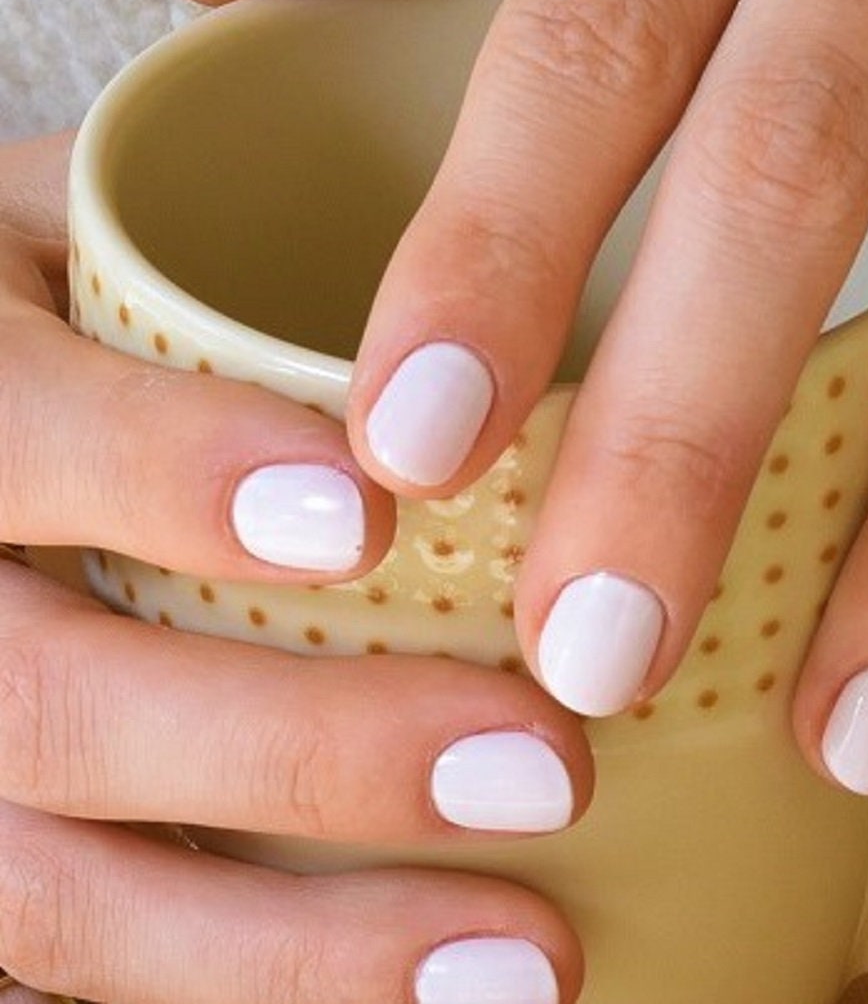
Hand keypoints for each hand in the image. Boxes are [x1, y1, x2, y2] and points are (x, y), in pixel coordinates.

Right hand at [0, 134, 591, 1003]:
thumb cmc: (53, 297)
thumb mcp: (95, 221)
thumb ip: (229, 238)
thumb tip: (515, 211)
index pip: (17, 427)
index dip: (173, 474)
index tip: (369, 520)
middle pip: (44, 709)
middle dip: (302, 757)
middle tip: (546, 768)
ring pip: (46, 896)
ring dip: (296, 960)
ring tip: (530, 968)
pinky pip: (70, 956)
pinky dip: (251, 1001)